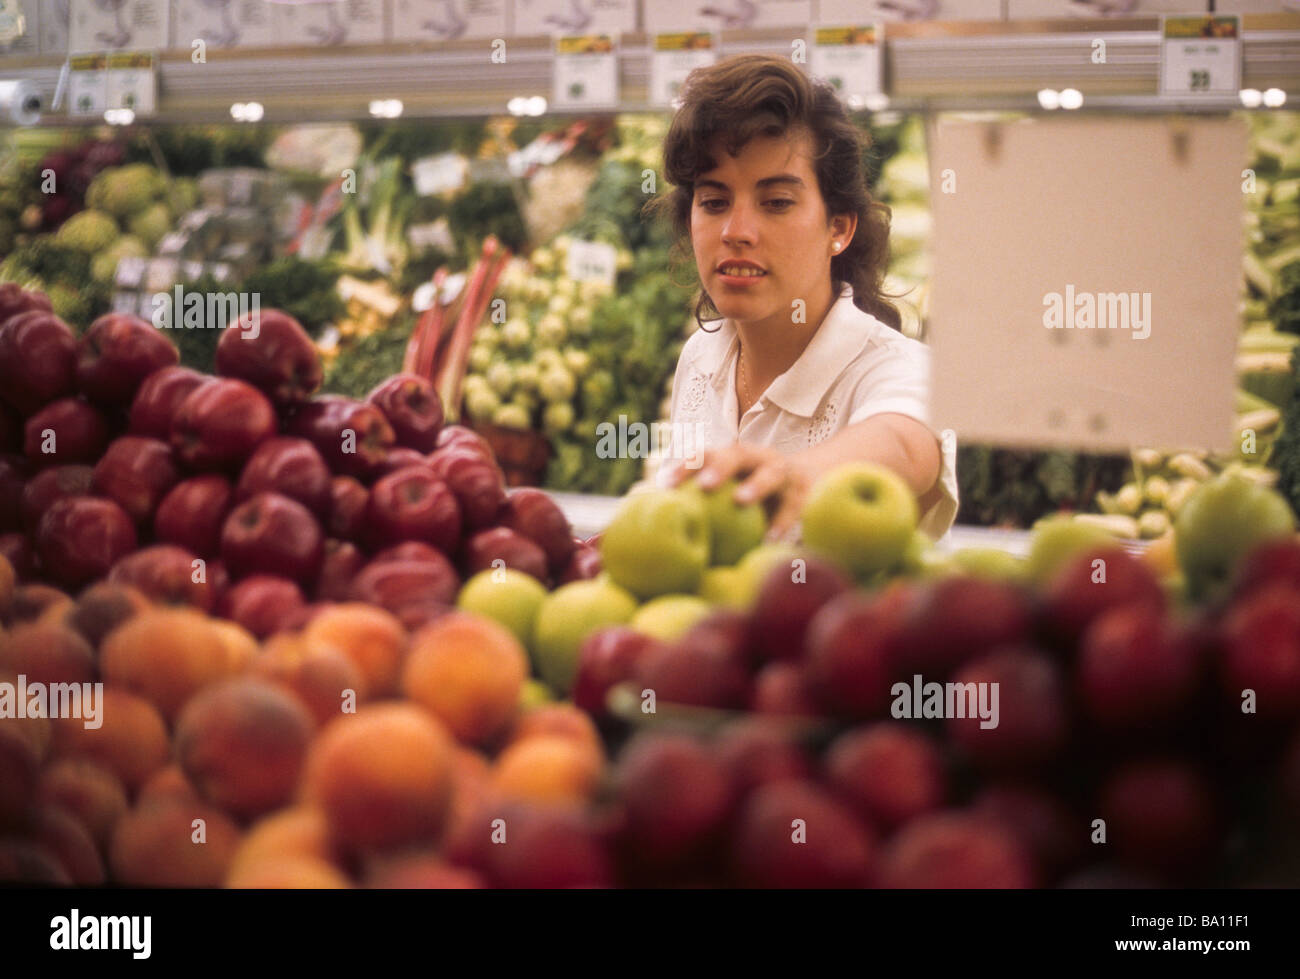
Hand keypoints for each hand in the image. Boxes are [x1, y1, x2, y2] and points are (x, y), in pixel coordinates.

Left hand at [665, 443, 813, 542]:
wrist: (808, 480)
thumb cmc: (753, 491)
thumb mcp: (732, 489)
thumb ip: (704, 500)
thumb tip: (664, 524)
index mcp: (734, 457)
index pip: (706, 455)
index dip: (687, 465)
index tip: (666, 484)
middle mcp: (758, 458)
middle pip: (737, 455)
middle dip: (720, 467)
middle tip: (704, 486)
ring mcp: (783, 472)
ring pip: (770, 474)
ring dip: (755, 485)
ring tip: (740, 500)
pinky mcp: (803, 493)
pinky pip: (792, 506)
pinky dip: (782, 521)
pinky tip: (769, 539)